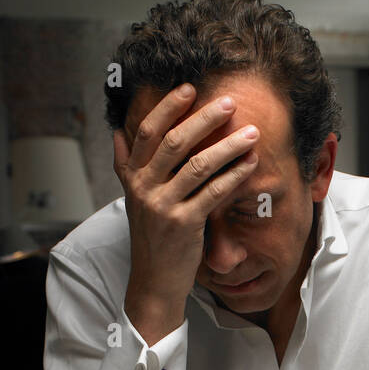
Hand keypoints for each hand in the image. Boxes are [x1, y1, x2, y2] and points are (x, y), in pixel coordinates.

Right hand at [113, 82, 261, 342]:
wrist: (154, 281)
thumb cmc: (151, 238)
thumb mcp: (133, 199)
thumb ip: (126, 166)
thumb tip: (117, 134)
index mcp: (132, 177)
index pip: (146, 132)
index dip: (167, 107)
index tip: (189, 88)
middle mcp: (144, 188)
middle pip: (174, 142)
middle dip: (204, 119)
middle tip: (229, 103)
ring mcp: (163, 206)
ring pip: (197, 165)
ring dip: (228, 146)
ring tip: (250, 133)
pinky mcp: (183, 224)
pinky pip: (213, 193)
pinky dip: (234, 176)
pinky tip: (250, 164)